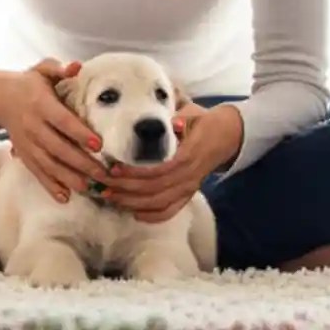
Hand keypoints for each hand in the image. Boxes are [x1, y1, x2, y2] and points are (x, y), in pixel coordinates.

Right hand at [0, 59, 110, 202]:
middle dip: (82, 163)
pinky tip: (65, 198)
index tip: (99, 144)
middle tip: (105, 173)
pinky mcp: (24, 155)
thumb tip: (76, 66)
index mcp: (40, 104)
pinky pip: (37, 173)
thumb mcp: (42, 70)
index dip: (79, 133)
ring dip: (70, 178)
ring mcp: (27, 143)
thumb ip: (59, 68)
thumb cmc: (29, 83)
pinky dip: (50, 186)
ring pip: (49, 165)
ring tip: (92, 189)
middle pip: (58, 148)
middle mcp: (33, 126)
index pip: (62, 121)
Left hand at [103, 101, 242, 222]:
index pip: (160, 169)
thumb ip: (179, 117)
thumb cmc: (203, 122)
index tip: (115, 167)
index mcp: (188, 155)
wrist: (227, 137)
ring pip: (159, 203)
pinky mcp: (188, 195)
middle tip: (103, 182)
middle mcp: (189, 175)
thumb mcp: (192, 113)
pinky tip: (132, 212)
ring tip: (109, 196)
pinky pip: (170, 210)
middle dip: (126, 188)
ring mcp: (189, 188)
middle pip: (154, 189)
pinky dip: (151, 215)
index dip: (136, 171)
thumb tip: (169, 121)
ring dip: (132, 202)